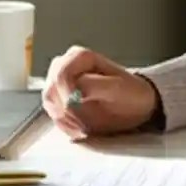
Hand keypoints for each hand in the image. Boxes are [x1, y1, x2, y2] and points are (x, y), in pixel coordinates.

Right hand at [41, 45, 158, 139]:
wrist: (136, 105)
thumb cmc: (130, 93)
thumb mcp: (117, 88)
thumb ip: (94, 86)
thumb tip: (75, 90)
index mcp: (79, 57)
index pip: (61, 76)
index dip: (68, 97)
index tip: (80, 112)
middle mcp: (65, 65)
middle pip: (51, 90)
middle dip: (68, 111)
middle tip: (85, 123)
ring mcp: (60, 83)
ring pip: (50, 104)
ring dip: (66, 120)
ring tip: (86, 126)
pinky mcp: (59, 99)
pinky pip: (53, 114)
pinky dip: (66, 125)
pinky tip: (81, 129)